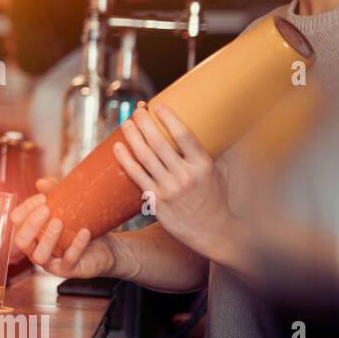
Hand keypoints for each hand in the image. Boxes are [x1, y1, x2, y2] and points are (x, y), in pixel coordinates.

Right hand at [11, 178, 117, 277]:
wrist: (106, 248)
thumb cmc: (81, 226)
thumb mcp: (68, 207)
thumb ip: (54, 193)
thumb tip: (41, 183)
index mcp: (31, 234)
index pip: (17, 222)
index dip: (26, 209)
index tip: (43, 197)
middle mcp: (36, 249)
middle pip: (22, 241)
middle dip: (31, 224)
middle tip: (47, 209)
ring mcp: (51, 263)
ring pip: (40, 256)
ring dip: (48, 238)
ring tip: (59, 222)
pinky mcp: (68, 270)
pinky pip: (69, 260)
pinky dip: (76, 246)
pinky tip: (84, 232)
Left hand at [112, 104, 235, 261]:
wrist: (212, 232)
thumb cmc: (215, 199)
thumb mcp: (219, 173)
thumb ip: (215, 151)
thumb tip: (220, 126)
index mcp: (203, 165)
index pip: (184, 135)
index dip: (169, 118)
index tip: (158, 105)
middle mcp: (186, 176)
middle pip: (159, 143)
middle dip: (145, 123)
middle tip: (137, 111)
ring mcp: (170, 188)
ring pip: (144, 157)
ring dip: (133, 137)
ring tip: (126, 124)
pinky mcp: (156, 200)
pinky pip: (136, 175)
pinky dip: (125, 159)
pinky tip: (117, 147)